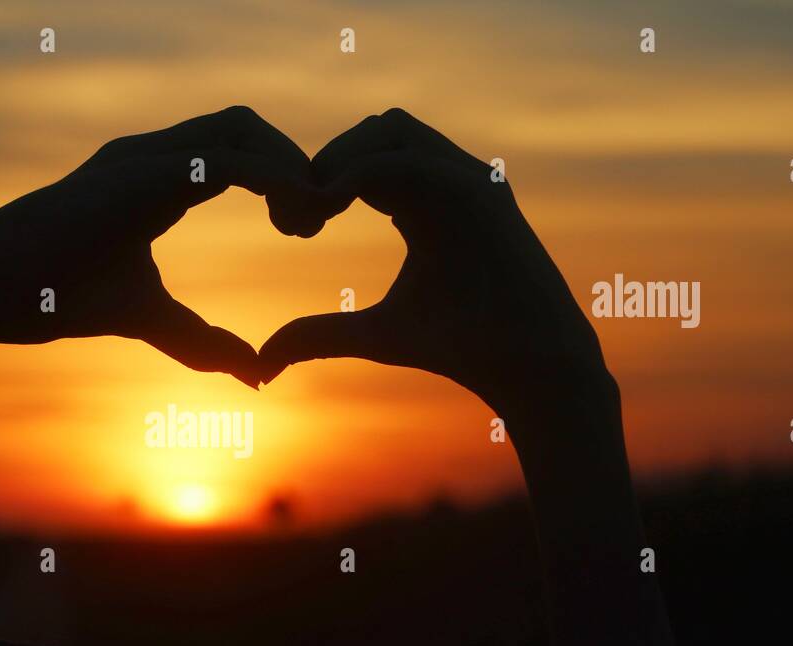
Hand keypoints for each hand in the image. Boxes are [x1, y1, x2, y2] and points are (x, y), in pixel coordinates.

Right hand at [0, 106, 328, 388]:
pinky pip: (223, 156)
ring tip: (301, 223)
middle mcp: (157, 155)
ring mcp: (146, 156)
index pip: (241, 152)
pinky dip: (269, 176)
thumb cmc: (59, 295)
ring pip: (241, 127)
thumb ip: (203, 342)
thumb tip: (257, 376)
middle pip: (250, 128)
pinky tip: (286, 217)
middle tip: (313, 226)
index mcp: (162, 179)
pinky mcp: (139, 171)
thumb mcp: (150, 321)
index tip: (304, 230)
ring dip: (287, 165)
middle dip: (296, 165)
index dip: (284, 179)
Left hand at [259, 109, 609, 414]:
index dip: (316, 180)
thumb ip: (320, 336)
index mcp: (422, 203)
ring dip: (340, 158)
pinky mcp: (482, 193)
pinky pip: (413, 157)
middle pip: (371, 131)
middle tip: (292, 217)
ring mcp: (467, 181)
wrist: (527, 369)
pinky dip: (364, 171)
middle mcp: (446, 182)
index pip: (360, 158)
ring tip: (312, 209)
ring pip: (390, 129)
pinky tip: (334, 208)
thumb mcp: (373, 337)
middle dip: (321, 162)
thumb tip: (264, 362)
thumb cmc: (460, 350)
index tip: (288, 226)